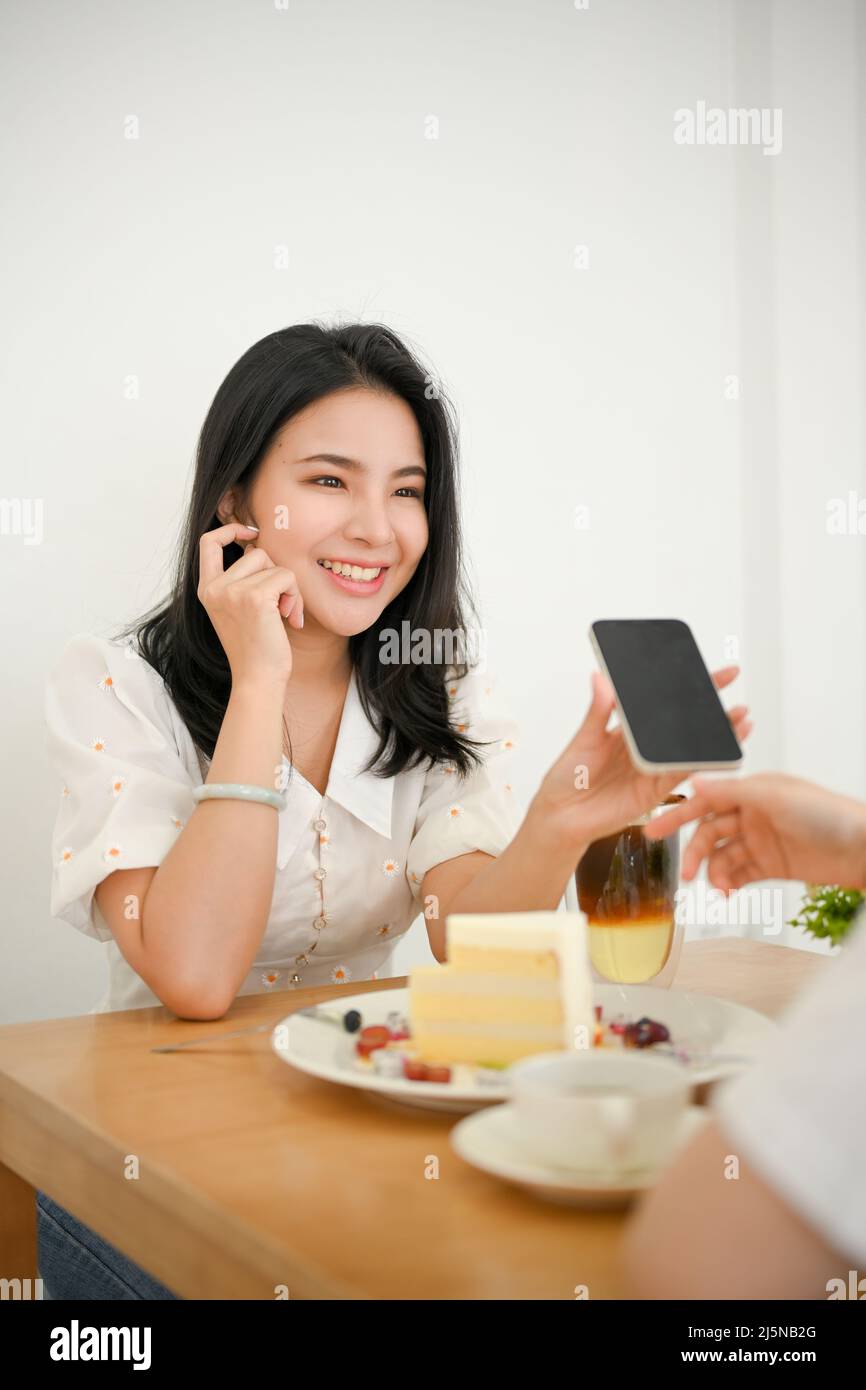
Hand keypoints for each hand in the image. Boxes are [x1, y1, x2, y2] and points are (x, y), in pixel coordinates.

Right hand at [197, 522, 303, 686]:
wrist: (258, 679)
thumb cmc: (255, 648)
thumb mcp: (237, 609)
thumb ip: (241, 580)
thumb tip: (257, 546)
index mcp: (207, 590)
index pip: (209, 542)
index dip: (230, 530)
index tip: (250, 534)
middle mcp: (215, 588)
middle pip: (255, 552)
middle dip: (275, 573)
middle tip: (282, 602)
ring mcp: (232, 591)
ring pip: (273, 563)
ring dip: (288, 587)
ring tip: (285, 613)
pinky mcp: (255, 597)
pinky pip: (286, 576)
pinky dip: (295, 595)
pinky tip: (291, 618)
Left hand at [531, 665, 751, 853]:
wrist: (561, 816)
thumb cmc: (567, 778)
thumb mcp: (583, 738)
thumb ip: (598, 711)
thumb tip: (600, 678)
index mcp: (630, 730)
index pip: (664, 703)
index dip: (688, 687)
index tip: (712, 672)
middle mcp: (646, 748)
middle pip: (685, 725)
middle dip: (712, 709)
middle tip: (734, 692)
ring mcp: (653, 769)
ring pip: (692, 749)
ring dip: (717, 735)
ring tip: (740, 720)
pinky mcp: (655, 791)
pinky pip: (683, 775)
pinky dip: (702, 763)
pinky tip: (721, 751)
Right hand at [644, 771, 865, 891]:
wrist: (862, 849)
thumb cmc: (827, 815)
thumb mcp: (774, 797)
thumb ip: (732, 791)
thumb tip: (694, 781)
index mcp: (751, 792)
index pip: (706, 801)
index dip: (678, 814)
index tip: (653, 828)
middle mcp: (752, 815)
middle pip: (710, 834)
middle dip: (695, 853)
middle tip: (684, 873)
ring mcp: (761, 841)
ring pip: (723, 858)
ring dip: (714, 873)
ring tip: (716, 889)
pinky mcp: (772, 866)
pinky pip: (741, 875)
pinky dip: (730, 885)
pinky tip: (727, 895)